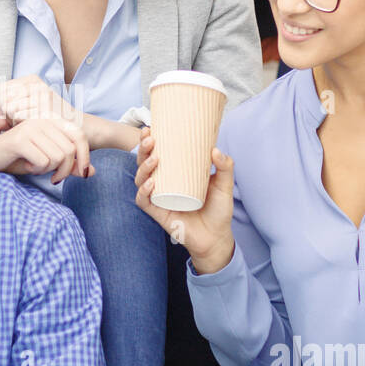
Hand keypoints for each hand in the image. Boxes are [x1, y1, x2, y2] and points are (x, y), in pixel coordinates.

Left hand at [0, 74, 81, 133]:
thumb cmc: (49, 127)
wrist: (76, 131)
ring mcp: (40, 90)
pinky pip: (17, 113)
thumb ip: (6, 119)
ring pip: (6, 105)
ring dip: (5, 120)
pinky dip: (15, 123)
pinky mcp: (44, 102)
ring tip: (12, 129)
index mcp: (29, 81)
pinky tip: (20, 130)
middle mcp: (34, 82)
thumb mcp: (25, 119)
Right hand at [0, 116, 92, 184]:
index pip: (80, 136)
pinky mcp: (20, 140)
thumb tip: (91, 172)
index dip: (85, 156)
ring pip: (57, 157)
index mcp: (51, 121)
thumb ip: (68, 166)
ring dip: (47, 170)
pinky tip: (25, 164)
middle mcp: (42, 120)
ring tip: (34, 166)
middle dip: (64, 170)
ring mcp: (31, 128)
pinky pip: (43, 162)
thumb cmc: (17, 158)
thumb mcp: (47, 162)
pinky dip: (36, 170)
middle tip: (53, 178)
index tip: (82, 174)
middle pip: (69, 151)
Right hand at [134, 131, 233, 269]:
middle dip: (143, 151)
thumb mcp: (224, 185)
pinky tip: (150, 184)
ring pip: (140, 181)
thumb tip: (215, 150)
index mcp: (174, 174)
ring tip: (154, 159)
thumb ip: (224, 167)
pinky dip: (144, 192)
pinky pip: (144, 202)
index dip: (149, 142)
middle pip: (144, 165)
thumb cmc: (218, 210)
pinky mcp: (158, 213)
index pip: (157, 155)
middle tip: (150, 140)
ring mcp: (159, 199)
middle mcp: (163, 185)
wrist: (217, 237)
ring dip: (143, 168)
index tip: (151, 128)